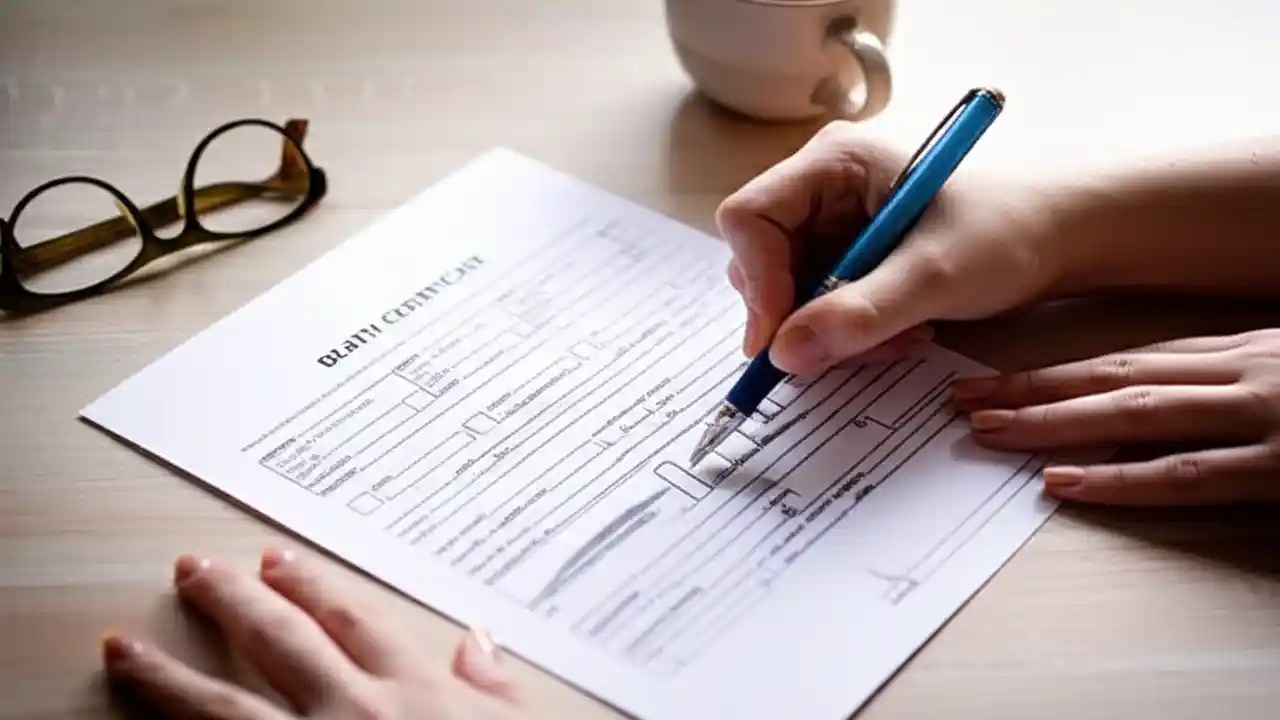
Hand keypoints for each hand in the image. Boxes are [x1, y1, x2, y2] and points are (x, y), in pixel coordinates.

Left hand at [101, 549, 531, 718]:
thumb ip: (497, 686)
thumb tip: (479, 641)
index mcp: (414, 691)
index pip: (351, 622)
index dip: (310, 587)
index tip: (276, 562)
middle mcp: (354, 713)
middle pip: (280, 643)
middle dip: (232, 601)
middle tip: (193, 571)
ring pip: (224, 708)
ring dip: (168, 676)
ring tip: (124, 649)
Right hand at [717, 122, 1063, 374]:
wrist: (1062, 240)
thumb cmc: (1009, 232)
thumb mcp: (935, 276)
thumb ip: (860, 314)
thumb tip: (784, 354)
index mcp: (833, 161)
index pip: (750, 217)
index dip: (756, 280)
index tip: (779, 342)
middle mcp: (821, 186)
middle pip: (759, 260)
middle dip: (800, 313)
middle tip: (850, 346)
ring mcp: (832, 223)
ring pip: (786, 292)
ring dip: (831, 329)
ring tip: (896, 335)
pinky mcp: (847, 256)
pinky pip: (818, 306)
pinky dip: (850, 332)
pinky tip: (900, 330)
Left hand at [951, 329, 1279, 504]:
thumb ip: (1232, 385)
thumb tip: (1172, 400)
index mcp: (1244, 353)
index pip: (1132, 360)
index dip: (1057, 371)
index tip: (996, 382)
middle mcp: (1242, 374)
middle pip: (1117, 376)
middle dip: (1033, 387)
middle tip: (965, 400)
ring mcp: (1260, 416)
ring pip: (1135, 413)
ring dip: (1054, 420)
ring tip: (990, 431)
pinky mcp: (1278, 468)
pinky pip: (1185, 474)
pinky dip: (1118, 478)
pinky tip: (1060, 482)